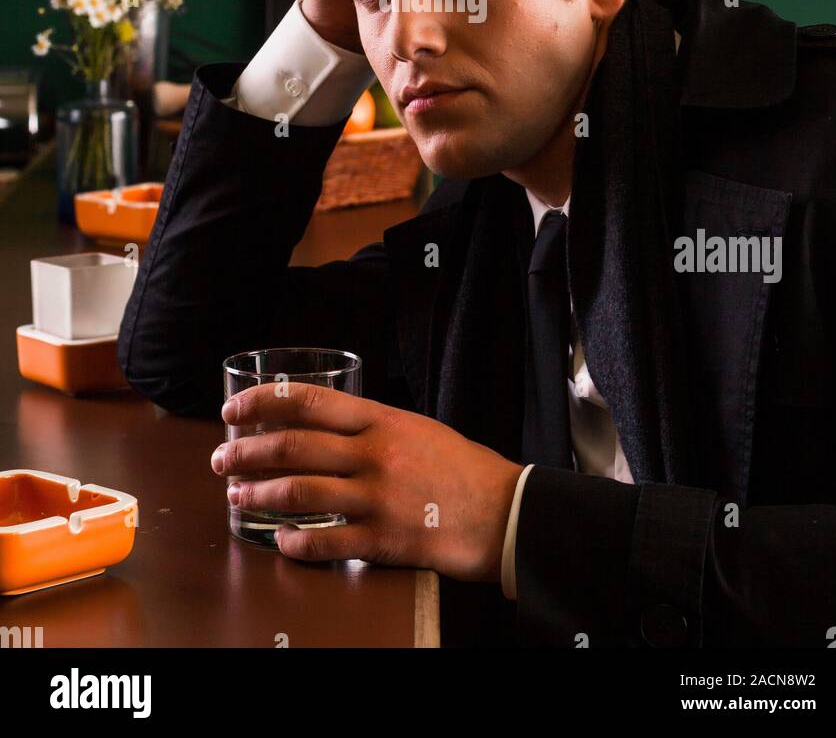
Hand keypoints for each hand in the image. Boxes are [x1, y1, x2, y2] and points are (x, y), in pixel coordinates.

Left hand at [211, 382, 523, 582]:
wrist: (504, 512)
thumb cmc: (462, 468)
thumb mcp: (417, 427)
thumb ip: (373, 426)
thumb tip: (326, 426)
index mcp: (382, 420)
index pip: (308, 402)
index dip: (262, 404)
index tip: (233, 410)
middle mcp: (374, 455)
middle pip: (293, 447)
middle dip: (246, 452)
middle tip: (221, 458)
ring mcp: (376, 498)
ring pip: (300, 493)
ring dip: (260, 494)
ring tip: (238, 496)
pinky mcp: (382, 540)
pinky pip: (326, 542)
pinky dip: (295, 542)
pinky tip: (281, 540)